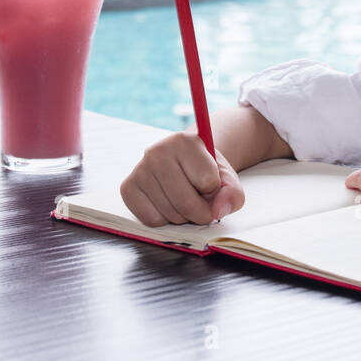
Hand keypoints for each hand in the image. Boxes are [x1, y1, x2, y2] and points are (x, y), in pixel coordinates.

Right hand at [120, 130, 244, 226]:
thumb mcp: (226, 177)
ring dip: (184, 217)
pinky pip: (151, 220)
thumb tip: (218, 211)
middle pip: (186, 203)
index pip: (208, 181)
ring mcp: (139, 169)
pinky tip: (167, 203)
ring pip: (169, 214)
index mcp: (185, 140)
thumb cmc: (205, 171)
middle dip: (201, 212)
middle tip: (201, 202)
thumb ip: (232, 194)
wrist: (181, 164)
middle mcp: (157, 151)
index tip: (210, 180)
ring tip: (184, 199)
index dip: (214, 189)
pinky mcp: (127, 187)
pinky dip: (164, 220)